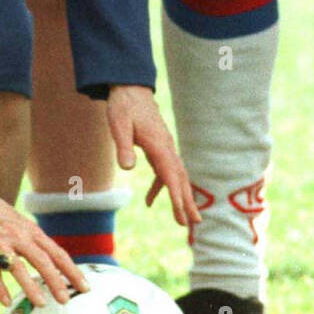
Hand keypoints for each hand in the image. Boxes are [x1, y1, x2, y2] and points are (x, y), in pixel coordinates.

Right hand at [0, 165, 87, 307]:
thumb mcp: (18, 221)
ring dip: (31, 287)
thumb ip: (32, 239)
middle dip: (57, 282)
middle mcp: (18, 236)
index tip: (85, 286)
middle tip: (66, 300)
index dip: (72, 271)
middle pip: (43, 261)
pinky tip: (6, 301)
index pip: (57, 253)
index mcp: (30, 230)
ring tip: (42, 304)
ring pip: (18, 268)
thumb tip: (49, 259)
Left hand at [105, 86, 198, 227]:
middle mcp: (166, 148)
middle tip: (195, 223)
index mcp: (159, 145)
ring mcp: (164, 148)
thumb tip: (128, 168)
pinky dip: (161, 188)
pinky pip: (164, 172)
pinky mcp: (158, 148)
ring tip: (185, 220)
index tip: (182, 213)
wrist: (129, 89)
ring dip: (181, 197)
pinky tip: (150, 202)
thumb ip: (123, 146)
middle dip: (187, 201)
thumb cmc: (123, 106)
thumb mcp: (118, 125)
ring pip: (177, 176)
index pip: (171, 175)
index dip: (177, 195)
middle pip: (181, 178)